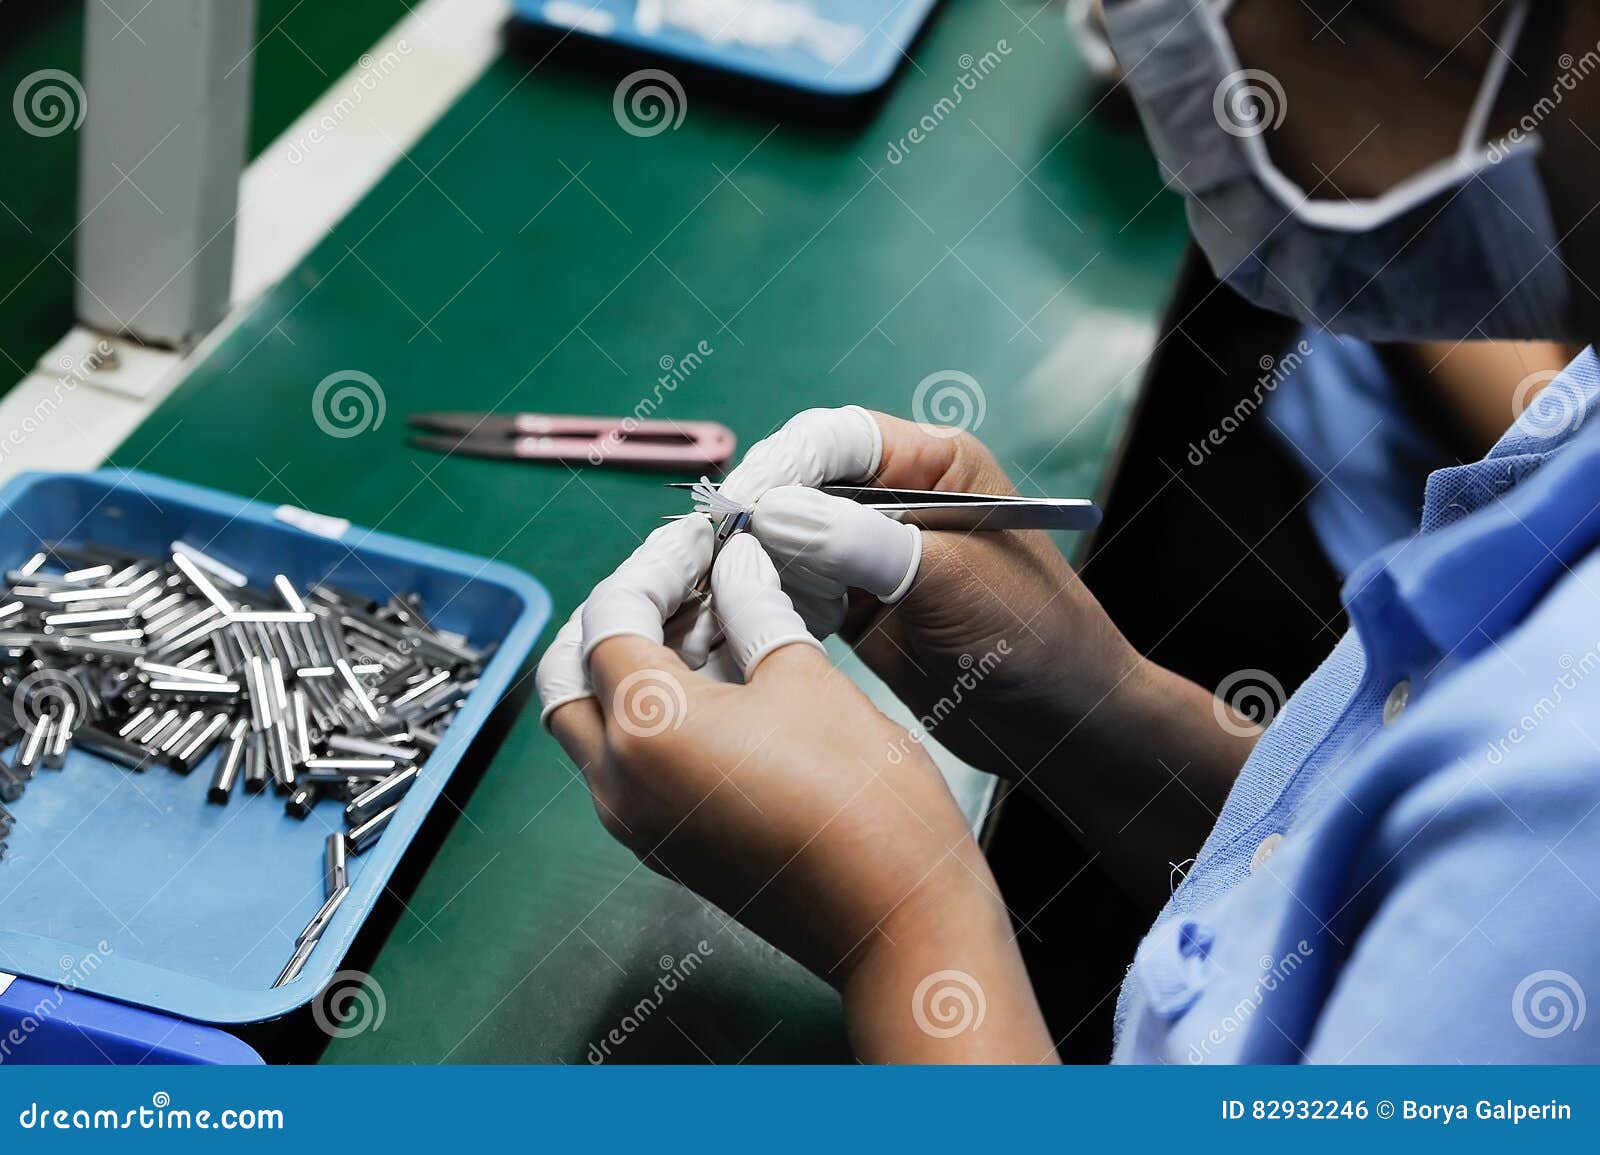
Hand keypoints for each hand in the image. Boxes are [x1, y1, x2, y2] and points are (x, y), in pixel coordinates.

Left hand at [536, 519, 1053, 1059]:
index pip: (611, 615)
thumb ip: (754, 610)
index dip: (656, 562)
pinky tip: (721, 675)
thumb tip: (735, 564)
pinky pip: (629, 761)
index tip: (703, 537)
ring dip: (634, 663)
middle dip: (619, 614)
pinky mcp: (665, 844)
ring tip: (711, 618)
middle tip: (684, 578)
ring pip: (594, 720)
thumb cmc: (863, 801)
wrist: (899, 921)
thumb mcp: (807, 681)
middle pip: (572, 672)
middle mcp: (617, 781)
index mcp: (646, 729)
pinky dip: (652, 711)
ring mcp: (636, 821)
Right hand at [722, 408, 1256, 903]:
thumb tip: (770, 512)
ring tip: (701, 590)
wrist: (1065, 726)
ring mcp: (874, 553)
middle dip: (750, 515)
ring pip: (787, 539)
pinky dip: (762, 603)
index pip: (838, 439)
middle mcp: (898, 498)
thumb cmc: (1037, 640)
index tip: (735, 504)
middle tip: (698, 552)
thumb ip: (864, 543)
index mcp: (936, 464)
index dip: (781, 463)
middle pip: (800, 485)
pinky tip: (730, 622)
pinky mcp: (858, 606)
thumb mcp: (952, 582)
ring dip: (746, 562)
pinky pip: (794, 589)